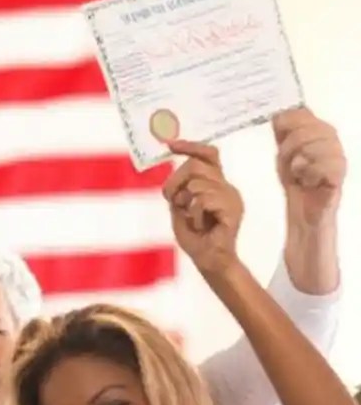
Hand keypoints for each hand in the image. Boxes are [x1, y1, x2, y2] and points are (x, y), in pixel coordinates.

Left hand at [163, 141, 243, 276]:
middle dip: (175, 183)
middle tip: (175, 202)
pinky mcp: (233, 209)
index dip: (190, 146)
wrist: (208, 259)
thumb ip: (179, 187)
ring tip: (194, 219)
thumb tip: (174, 165)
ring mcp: (231, 196)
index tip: (170, 145)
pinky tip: (201, 226)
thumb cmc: (194, 235)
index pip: (208, 154)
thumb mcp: (180, 206)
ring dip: (186, 203)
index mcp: (214, 182)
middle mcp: (225, 185)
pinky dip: (194, 215)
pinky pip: (204, 200)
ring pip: (197, 183)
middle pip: (196, 165)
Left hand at [273, 108, 345, 225]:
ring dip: (299, 161)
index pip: (306, 115)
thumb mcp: (285, 155)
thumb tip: (279, 113)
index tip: (279, 128)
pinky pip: (325, 166)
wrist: (304, 211)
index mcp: (319, 133)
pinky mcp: (338, 176)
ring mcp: (338, 159)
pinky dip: (310, 173)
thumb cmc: (297, 181)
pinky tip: (307, 181)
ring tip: (298, 173)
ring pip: (318, 146)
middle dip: (292, 144)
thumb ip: (283, 134)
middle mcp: (332, 142)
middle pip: (312, 129)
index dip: (291, 119)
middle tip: (289, 162)